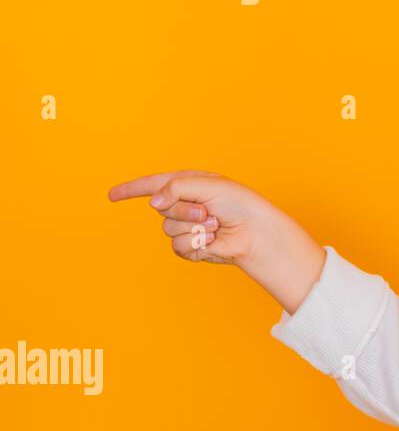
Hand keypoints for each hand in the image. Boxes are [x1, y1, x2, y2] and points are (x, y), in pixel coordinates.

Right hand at [108, 169, 326, 312]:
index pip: (153, 185)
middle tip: (207, 211)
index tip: (111, 195)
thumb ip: (176, 187)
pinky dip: (196, 243)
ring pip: (168, 227)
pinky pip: (178, 246)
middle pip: (160, 207)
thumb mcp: (207, 185)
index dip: (131, 190)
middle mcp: (185, 204)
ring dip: (192, 227)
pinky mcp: (191, 246)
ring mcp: (187, 227)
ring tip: (215, 225)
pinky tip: (213, 240)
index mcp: (188, 184)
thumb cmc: (239, 204)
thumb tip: (153, 201)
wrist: (255, 232)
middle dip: (182, 209)